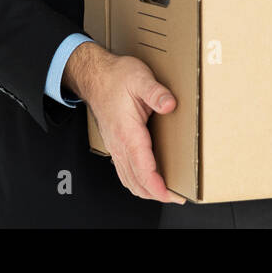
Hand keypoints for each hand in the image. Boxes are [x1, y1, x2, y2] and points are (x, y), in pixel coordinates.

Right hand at [65, 42, 185, 203]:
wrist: (95, 76)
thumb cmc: (116, 77)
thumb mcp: (140, 78)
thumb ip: (156, 92)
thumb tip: (170, 105)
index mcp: (128, 132)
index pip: (143, 169)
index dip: (157, 186)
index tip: (171, 194)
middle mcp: (119, 144)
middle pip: (136, 181)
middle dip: (156, 193)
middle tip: (176, 196)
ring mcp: (115, 146)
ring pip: (129, 179)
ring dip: (146, 189)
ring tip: (165, 192)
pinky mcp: (114, 144)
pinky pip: (123, 171)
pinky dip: (136, 181)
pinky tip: (146, 180)